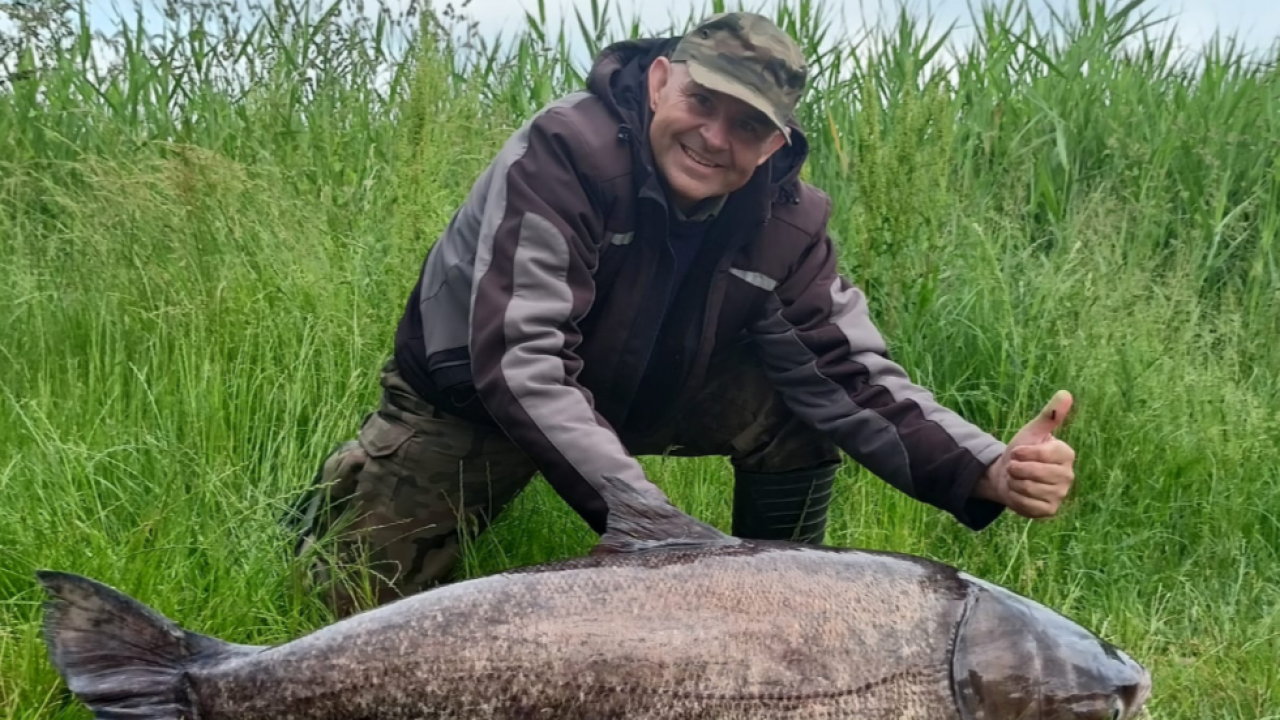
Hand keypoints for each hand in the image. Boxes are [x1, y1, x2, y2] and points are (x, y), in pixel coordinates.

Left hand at [977, 390, 1076, 518]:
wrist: (1007, 475)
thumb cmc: (1022, 451)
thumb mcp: (1032, 431)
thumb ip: (1049, 415)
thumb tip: (1065, 393)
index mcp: (1066, 454)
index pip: (1043, 454)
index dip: (1023, 453)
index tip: (1017, 451)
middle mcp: (1068, 475)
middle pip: (1033, 473)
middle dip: (1016, 468)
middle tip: (1015, 466)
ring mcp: (1060, 494)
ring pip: (1028, 489)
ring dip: (1014, 482)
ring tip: (1016, 478)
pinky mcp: (1050, 509)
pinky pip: (1027, 504)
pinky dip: (1016, 497)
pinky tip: (1018, 492)